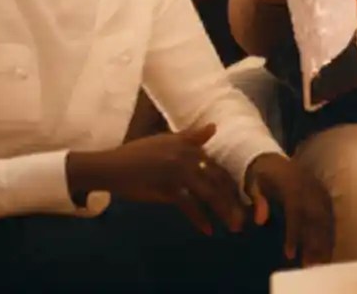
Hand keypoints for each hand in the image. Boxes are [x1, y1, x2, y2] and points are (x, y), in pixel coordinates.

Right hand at [67, 124, 244, 235]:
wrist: (111, 166)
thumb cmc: (137, 153)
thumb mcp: (165, 141)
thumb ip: (190, 137)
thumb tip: (214, 127)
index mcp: (188, 146)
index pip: (216, 165)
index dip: (230, 181)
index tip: (243, 196)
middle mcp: (188, 157)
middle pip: (217, 179)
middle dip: (233, 198)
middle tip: (245, 215)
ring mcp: (179, 173)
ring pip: (209, 193)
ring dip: (224, 211)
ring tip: (235, 225)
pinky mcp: (168, 189)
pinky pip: (189, 206)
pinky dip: (200, 219)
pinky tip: (209, 230)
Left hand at [245, 154, 334, 265]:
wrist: (272, 158)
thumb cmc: (260, 175)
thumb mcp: (253, 184)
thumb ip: (257, 200)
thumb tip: (259, 221)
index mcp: (291, 185)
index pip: (295, 212)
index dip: (293, 234)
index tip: (289, 254)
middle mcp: (308, 187)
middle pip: (315, 217)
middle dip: (313, 242)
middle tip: (309, 264)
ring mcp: (318, 189)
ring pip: (325, 217)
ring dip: (324, 240)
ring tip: (321, 260)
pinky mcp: (323, 192)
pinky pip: (330, 213)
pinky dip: (330, 231)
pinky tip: (328, 246)